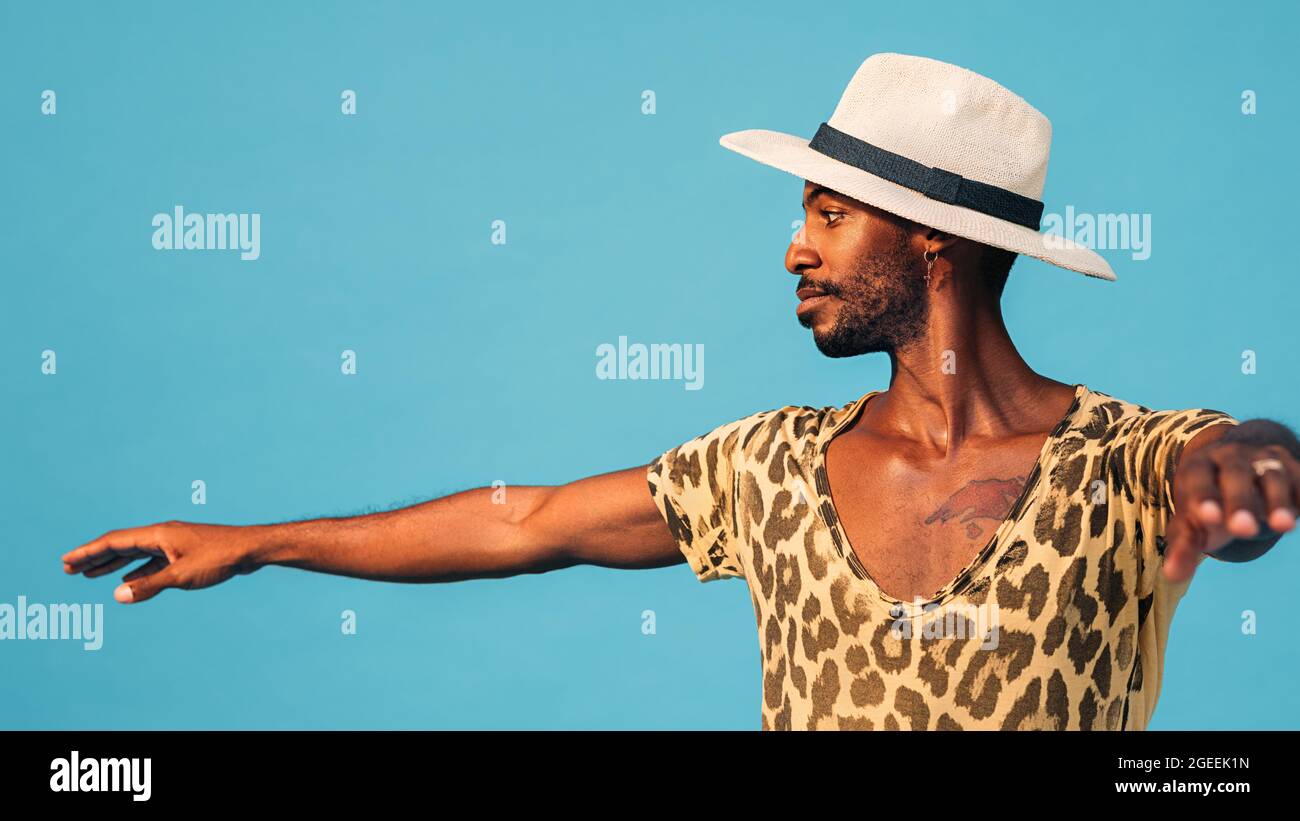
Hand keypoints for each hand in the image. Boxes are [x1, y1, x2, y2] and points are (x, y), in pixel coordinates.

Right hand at [62, 521, 260, 603]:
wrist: (251, 549)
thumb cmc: (221, 557)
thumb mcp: (182, 575)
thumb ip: (150, 586)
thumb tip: (118, 594)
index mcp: (158, 535)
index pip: (115, 542)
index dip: (89, 552)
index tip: (67, 561)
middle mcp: (162, 536)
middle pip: (121, 546)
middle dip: (95, 558)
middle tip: (68, 569)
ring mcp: (173, 544)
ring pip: (135, 554)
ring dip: (112, 564)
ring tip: (90, 575)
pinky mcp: (185, 553)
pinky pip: (151, 562)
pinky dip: (135, 571)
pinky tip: (127, 581)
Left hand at [1165, 438, 1298, 582]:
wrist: (1235, 475)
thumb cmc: (1209, 506)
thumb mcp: (1192, 523)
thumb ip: (1183, 547)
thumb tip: (1172, 576)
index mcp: (1198, 467)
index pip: (1198, 479)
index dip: (1203, 498)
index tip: (1209, 519)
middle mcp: (1230, 457)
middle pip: (1235, 474)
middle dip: (1239, 501)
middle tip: (1243, 529)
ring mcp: (1263, 459)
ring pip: (1271, 474)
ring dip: (1277, 500)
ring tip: (1282, 527)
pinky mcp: (1291, 468)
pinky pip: (1299, 478)